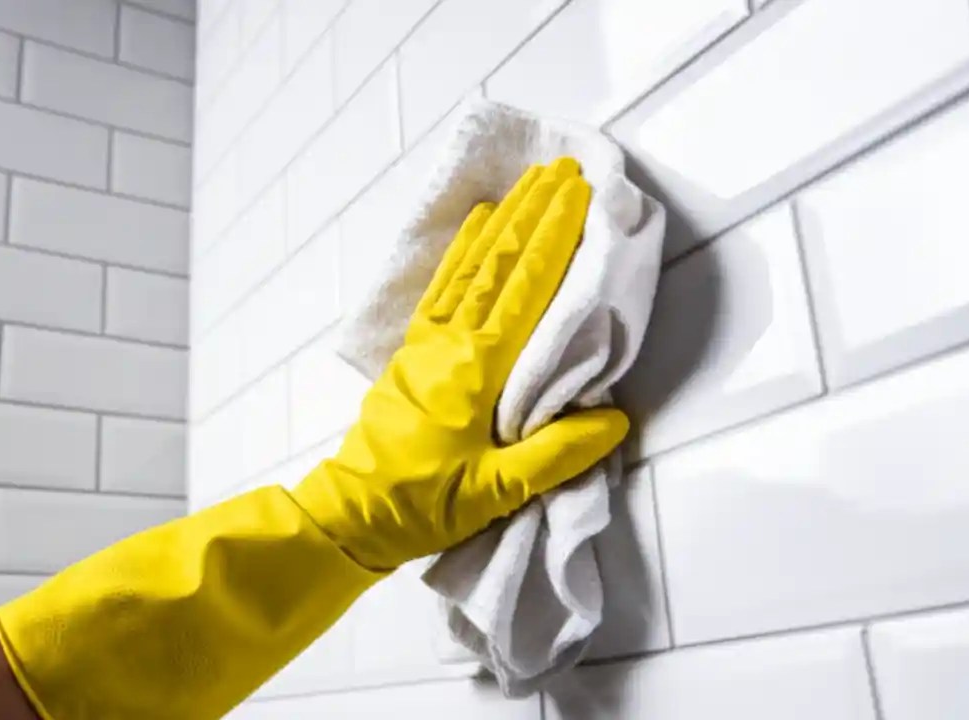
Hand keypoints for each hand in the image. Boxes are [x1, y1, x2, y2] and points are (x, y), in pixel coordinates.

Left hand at [292, 158, 628, 570]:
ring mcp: (429, 342)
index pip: (527, 289)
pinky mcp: (414, 351)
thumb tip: (615, 419)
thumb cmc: (424, 506)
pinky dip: (463, 250)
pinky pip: (443, 286)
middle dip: (533, 213)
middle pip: (500, 263)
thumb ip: (557, 454)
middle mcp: (453, 342)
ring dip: (503, 221)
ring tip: (529, 183)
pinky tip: (477, 223)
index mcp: (478, 370)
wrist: (353, 513)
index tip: (578, 193)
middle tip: (562, 170)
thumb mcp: (498, 493)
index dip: (554, 238)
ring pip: (471, 266)